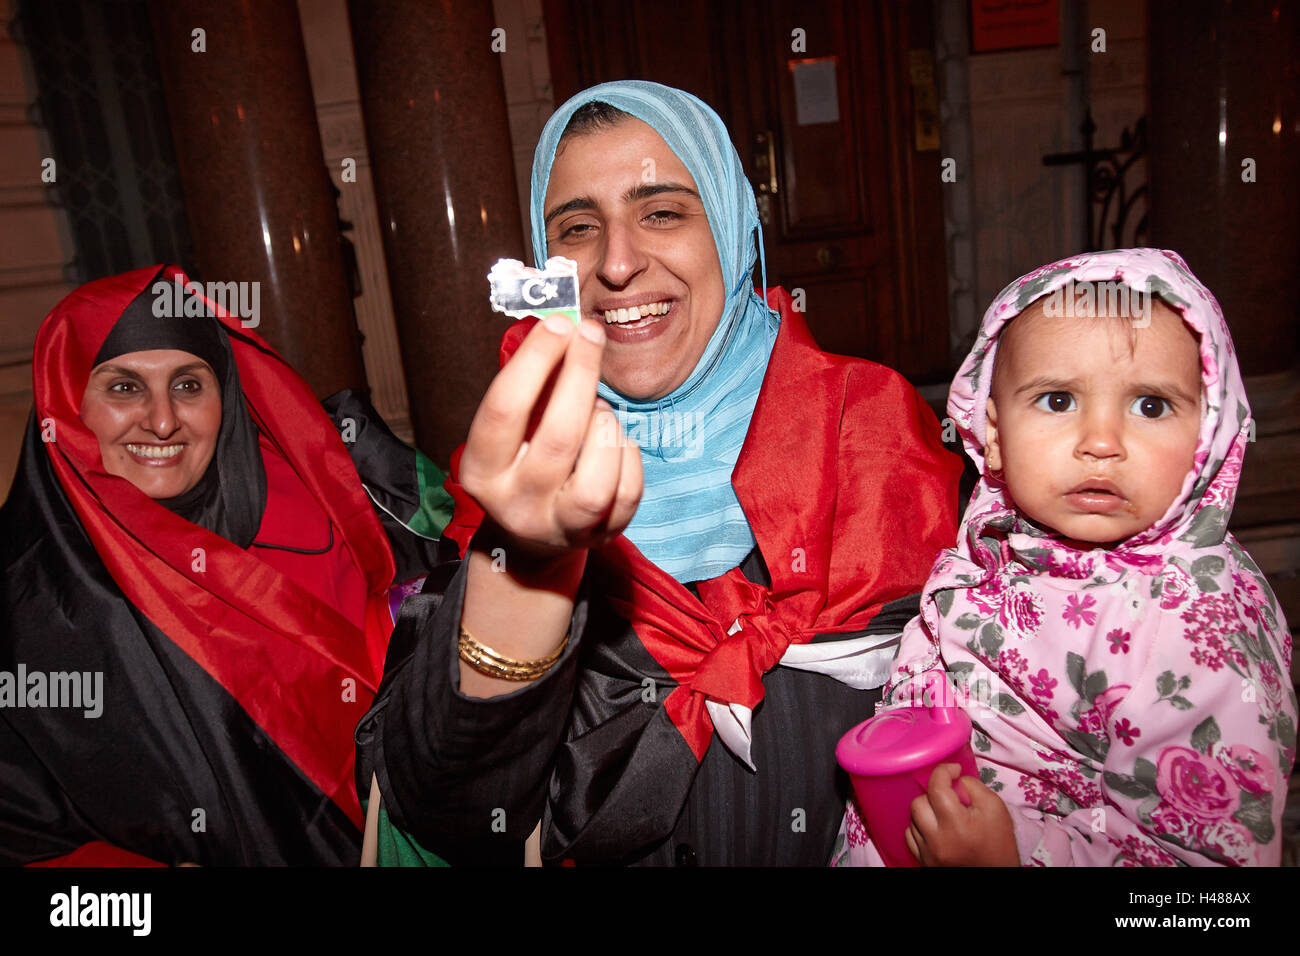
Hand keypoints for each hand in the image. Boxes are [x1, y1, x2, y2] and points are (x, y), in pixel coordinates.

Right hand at [459, 315, 642, 563]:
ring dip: (605, 426)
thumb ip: (531, 387)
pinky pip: (628, 493)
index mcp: (483, 471)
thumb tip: (565, 328)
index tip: (558, 324)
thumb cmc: (522, 462)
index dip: (534, 361)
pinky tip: (615, 440)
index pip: (505, 410)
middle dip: (580, 375)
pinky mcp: (600, 536)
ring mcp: (560, 526)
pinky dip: (628, 455)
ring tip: (599, 408)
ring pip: (596, 479)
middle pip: (558, 438)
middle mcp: (517, 503)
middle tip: (590, 334)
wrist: (531, 538)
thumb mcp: (510, 431)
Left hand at [904, 762, 1018, 865]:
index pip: (937, 788)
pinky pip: (910, 835)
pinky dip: (920, 827)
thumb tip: (953, 779)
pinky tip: (936, 828)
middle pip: (919, 803)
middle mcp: (938, 841)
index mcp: (957, 826)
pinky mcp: (924, 861)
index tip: (953, 770)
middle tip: (951, 798)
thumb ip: (973, 786)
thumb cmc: (999, 842)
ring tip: (945, 815)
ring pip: (913, 818)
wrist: (998, 872)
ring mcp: (928, 853)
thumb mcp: (995, 807)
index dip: (943, 771)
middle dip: (934, 794)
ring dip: (927, 811)